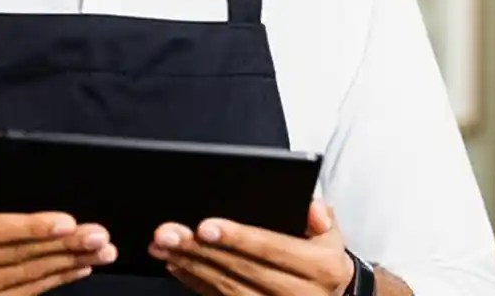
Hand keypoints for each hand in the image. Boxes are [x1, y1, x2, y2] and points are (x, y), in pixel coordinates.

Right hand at [0, 160, 117, 295]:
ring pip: (29, 275)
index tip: (67, 221)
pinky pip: (29, 291)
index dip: (33, 227)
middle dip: (64, 244)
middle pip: (18, 255)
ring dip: (69, 262)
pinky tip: (80, 266)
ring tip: (100, 250)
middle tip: (98, 234)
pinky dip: (58, 278)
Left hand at [148, 200, 354, 295]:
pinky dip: (195, 282)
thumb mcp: (331, 236)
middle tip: (169, 233)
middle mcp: (299, 294)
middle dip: (201, 249)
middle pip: (242, 269)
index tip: (205, 227)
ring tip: (163, 245)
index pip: (272, 249)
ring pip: (226, 287)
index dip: (238, 237)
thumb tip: (314, 208)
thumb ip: (321, 218)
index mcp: (320, 268)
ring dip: (190, 264)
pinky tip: (176, 264)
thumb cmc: (322, 259)